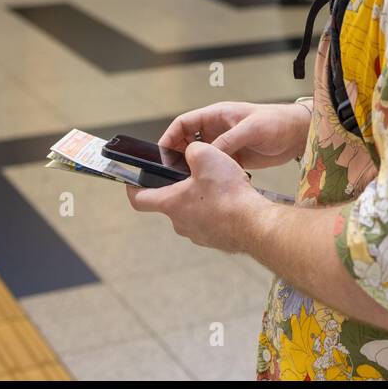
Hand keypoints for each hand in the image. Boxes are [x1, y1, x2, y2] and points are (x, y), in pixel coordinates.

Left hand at [126, 142, 268, 251]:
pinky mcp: (216, 238)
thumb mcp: (207, 157)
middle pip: (171, 202)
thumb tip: (192, 152)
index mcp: (171, 203)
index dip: (132, 188)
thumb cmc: (228, 195)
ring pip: (193, 211)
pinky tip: (231, 199)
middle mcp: (181, 222)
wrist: (254, 223)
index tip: (133, 181)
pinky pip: (211, 221)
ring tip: (218, 185)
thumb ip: (193, 150)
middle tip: (194, 173)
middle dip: (180, 187)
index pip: (139, 199)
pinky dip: (217, 210)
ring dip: (201, 198)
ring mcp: (199, 233)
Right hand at [158, 100, 309, 170]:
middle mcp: (216, 129)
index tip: (163, 155)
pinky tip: (207, 186)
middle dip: (177, 156)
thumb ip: (229, 140)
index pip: (183, 123)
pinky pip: (213, 167)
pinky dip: (208, 175)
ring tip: (189, 183)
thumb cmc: (277, 122)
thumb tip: (208, 153)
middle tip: (174, 175)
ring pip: (199, 157)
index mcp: (216, 115)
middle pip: (186, 142)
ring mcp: (224, 144)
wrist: (298, 134)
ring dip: (192, 168)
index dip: (170, 137)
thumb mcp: (252, 128)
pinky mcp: (234, 158)